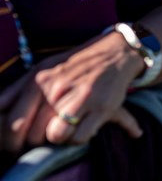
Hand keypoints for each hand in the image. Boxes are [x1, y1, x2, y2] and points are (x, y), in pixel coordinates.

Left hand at [0, 34, 144, 150]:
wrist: (114, 53)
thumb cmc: (73, 66)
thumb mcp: (41, 70)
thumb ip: (15, 91)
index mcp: (39, 81)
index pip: (14, 123)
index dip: (11, 141)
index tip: (15, 144)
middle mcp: (58, 88)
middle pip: (34, 135)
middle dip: (35, 141)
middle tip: (42, 137)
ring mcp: (81, 97)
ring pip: (56, 136)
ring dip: (58, 138)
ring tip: (63, 129)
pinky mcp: (102, 106)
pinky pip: (80, 137)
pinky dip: (78, 137)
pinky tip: (81, 126)